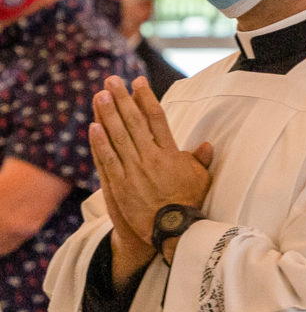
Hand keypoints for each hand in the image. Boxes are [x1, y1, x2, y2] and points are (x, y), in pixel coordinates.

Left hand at [90, 77, 212, 269]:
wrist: (174, 230)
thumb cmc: (189, 203)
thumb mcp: (201, 179)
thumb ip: (200, 160)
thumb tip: (206, 145)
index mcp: (171, 153)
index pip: (157, 118)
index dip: (146, 98)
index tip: (138, 82)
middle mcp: (152, 158)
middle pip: (134, 122)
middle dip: (122, 99)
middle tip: (112, 81)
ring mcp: (134, 171)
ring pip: (118, 137)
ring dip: (108, 115)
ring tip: (100, 96)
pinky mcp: (121, 185)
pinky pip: (108, 160)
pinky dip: (100, 143)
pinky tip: (94, 127)